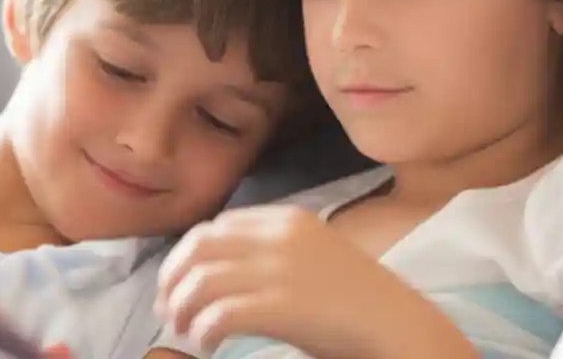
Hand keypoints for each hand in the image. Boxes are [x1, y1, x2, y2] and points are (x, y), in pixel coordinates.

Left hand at [155, 206, 475, 358]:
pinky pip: (220, 314)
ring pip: (202, 280)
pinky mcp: (281, 306)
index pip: (216, 226)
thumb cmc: (355, 299)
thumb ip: (269, 252)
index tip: (177, 284)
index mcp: (288, 218)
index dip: (186, 256)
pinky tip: (207, 343)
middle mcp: (280, 236)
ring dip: (181, 308)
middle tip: (168, 310)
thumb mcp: (312, 256)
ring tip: (183, 330)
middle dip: (173, 278)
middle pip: (199, 247)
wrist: (394, 324)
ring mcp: (280, 270)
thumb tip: (214, 270)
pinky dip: (203, 330)